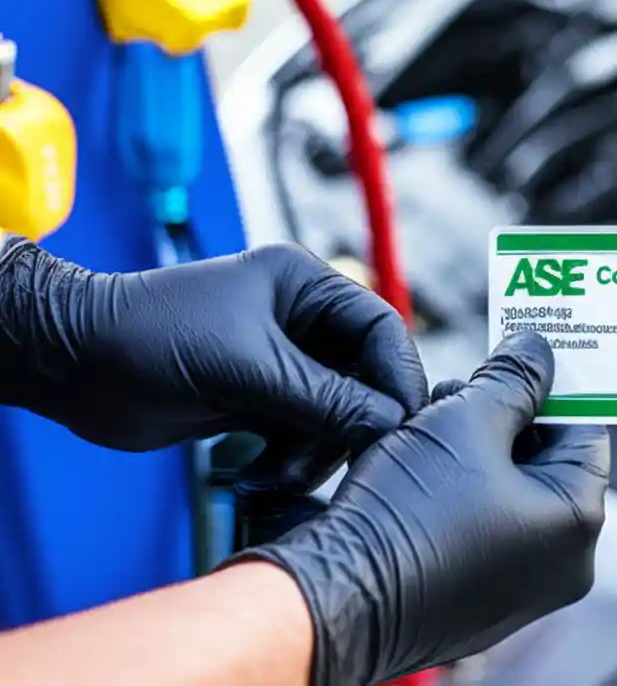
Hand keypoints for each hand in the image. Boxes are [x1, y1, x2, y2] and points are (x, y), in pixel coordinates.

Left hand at [0, 239, 426, 483]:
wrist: (70, 366)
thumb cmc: (148, 337)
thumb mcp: (246, 366)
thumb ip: (323, 398)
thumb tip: (388, 423)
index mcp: (304, 286)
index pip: (380, 330)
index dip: (396, 377)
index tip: (402, 423)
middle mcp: (301, 322)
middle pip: (365, 378)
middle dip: (353, 423)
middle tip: (341, 459)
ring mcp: (282, 364)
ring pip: (337, 415)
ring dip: (317, 451)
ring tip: (280, 473)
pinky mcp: (260, 401)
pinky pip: (303, 436)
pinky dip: (292, 461)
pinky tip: (261, 474)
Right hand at [234, 332, 609, 685]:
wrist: (338, 596)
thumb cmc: (406, 516)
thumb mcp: (465, 421)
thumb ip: (513, 380)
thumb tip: (538, 352)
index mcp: (576, 520)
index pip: (586, 431)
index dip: (549, 389)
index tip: (514, 365)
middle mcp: (561, 563)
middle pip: (547, 461)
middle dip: (501, 418)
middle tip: (456, 395)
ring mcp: (520, 587)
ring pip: (510, 491)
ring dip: (472, 451)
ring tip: (424, 432)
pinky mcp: (478, 600)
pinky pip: (484, 527)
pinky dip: (458, 492)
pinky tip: (416, 471)